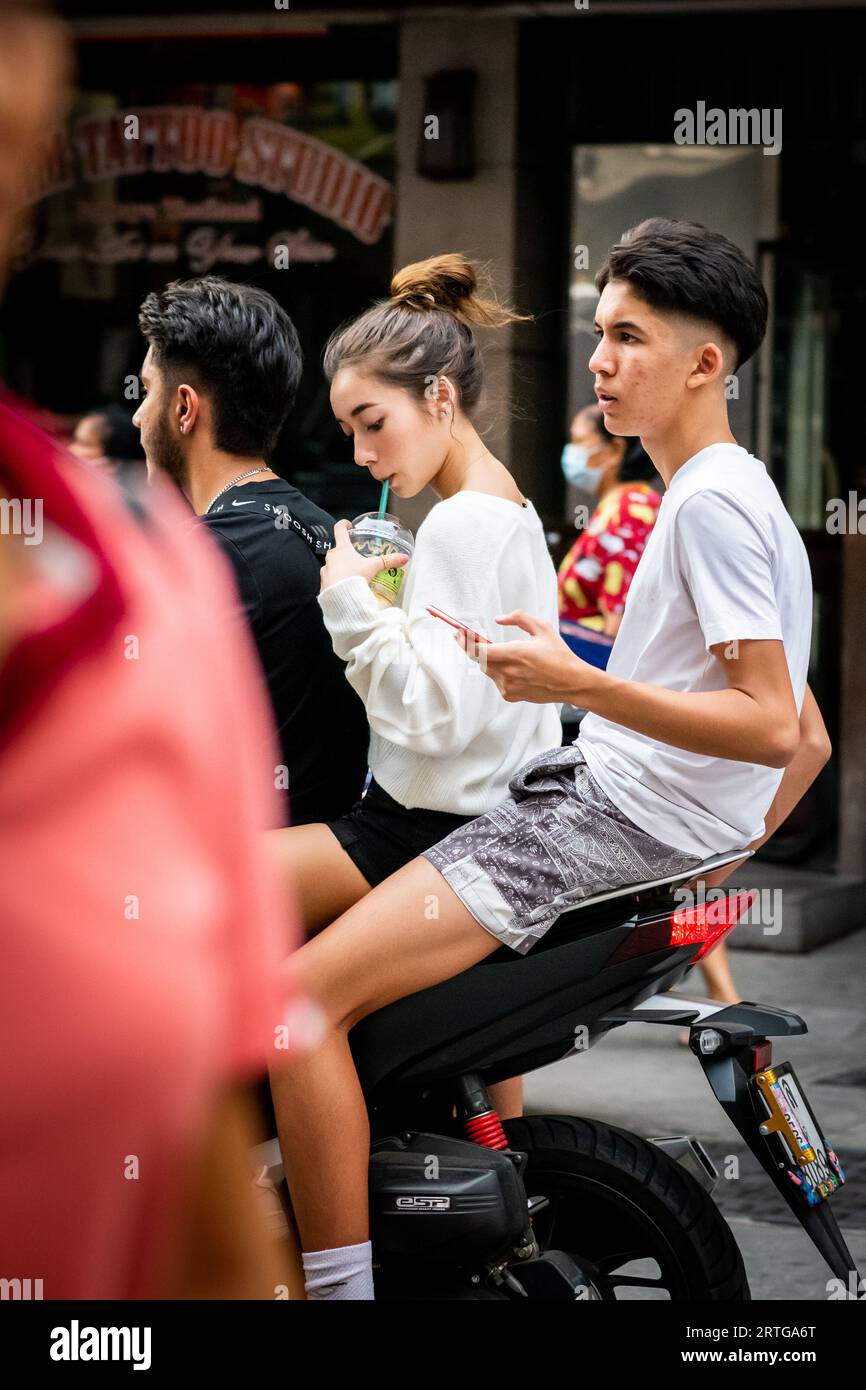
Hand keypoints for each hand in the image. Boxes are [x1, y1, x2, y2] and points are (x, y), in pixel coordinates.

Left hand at [320, 518, 409, 592]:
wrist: (341, 598)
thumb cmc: (354, 578)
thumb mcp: (374, 567)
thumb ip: (389, 561)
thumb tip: (404, 558)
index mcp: (342, 549)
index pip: (339, 529)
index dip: (343, 525)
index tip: (347, 525)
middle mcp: (331, 557)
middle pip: (337, 549)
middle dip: (345, 552)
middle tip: (355, 557)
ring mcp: (326, 570)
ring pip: (332, 565)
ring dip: (340, 567)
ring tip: (351, 574)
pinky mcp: (323, 583)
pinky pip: (329, 579)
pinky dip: (337, 581)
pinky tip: (345, 587)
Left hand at [453, 608, 595, 703]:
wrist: (572, 682)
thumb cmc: (558, 653)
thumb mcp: (542, 627)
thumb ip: (519, 617)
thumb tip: (498, 619)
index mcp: (514, 654)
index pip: (478, 650)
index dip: (464, 641)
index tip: (457, 632)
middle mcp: (508, 672)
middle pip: (477, 660)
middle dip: (470, 647)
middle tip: (464, 636)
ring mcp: (507, 686)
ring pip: (486, 669)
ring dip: (485, 658)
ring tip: (488, 647)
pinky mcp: (509, 696)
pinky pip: (496, 680)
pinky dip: (497, 670)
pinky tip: (508, 665)